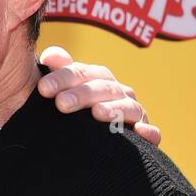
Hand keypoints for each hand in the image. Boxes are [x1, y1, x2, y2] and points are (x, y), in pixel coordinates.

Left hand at [36, 46, 160, 145]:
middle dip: (81, 95)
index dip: (62, 78)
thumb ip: (58, 70)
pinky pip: (152, 133)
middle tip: (61, 104)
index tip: (43, 89)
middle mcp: (116, 91)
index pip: (80, 73)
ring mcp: (132, 112)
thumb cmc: (70, 109)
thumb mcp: (61, 90)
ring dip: (114, 109)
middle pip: (101, 88)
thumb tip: (50, 55)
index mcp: (96, 78)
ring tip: (97, 113)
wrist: (83, 140)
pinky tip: (140, 131)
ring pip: (127, 107)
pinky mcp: (144, 134)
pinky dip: (149, 132)